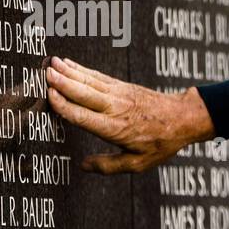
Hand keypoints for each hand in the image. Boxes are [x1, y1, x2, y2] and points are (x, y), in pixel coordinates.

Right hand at [46, 56, 214, 173]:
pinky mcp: (123, 86)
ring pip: (90, 81)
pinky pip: (99, 77)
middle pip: (84, 93)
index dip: (64, 105)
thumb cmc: (161, 142)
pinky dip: (83, 70)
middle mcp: (115, 108)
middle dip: (63, 82)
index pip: (83, 116)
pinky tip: (70, 64)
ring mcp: (120, 94)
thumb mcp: (137, 163)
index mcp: (115, 128)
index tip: (49, 95)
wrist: (184, 118)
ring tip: (51, 63)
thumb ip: (108, 166)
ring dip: (69, 71)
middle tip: (45, 72)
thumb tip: (83, 166)